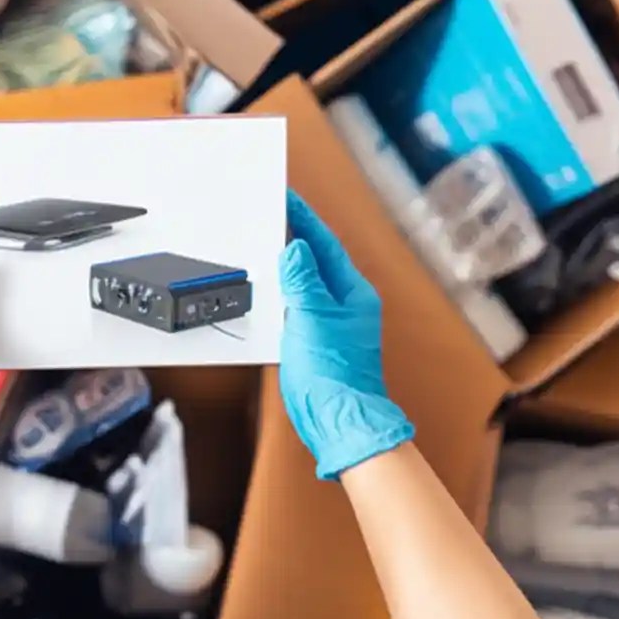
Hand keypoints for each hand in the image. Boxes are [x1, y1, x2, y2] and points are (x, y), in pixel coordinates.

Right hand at [279, 191, 413, 479]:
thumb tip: (296, 249)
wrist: (338, 421)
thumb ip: (303, 280)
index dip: (304, 219)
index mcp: (353, 293)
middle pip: (317, 260)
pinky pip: (297, 306)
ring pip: (306, 283)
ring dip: (286, 264)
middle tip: (272, 212)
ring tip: (265, 242)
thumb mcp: (312, 318)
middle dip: (294, 236)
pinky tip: (267, 290)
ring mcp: (332, 324)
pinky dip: (281, 292)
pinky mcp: (316, 342)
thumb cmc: (332, 374)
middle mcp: (346, 305)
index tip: (286, 196)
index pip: (325, 244)